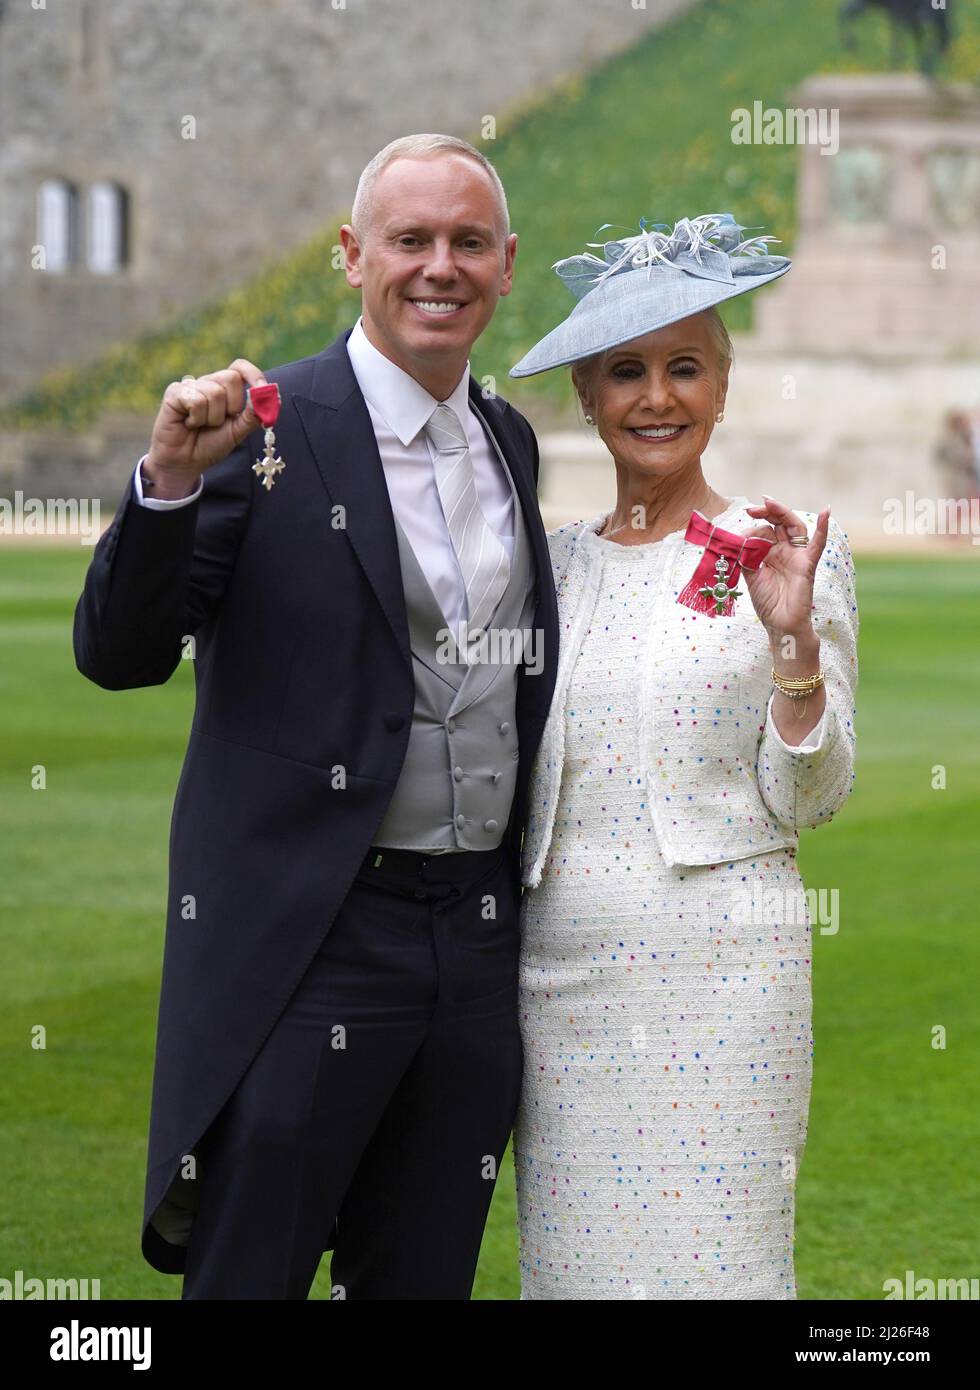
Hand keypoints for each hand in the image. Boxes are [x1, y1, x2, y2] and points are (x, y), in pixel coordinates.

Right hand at [144, 359, 267, 491]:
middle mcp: (208, 383)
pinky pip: (196, 400)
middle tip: (219, 422)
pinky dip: (197, 418)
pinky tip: (189, 424)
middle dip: (232, 406)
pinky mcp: (174, 392)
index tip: (263, 389)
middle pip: (231, 378)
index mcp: (224, 389)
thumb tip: (268, 397)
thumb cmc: (210, 445)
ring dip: (212, 418)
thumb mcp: (238, 432)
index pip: (240, 368)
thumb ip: (253, 415)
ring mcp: (191, 386)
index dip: (252, 374)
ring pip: (215, 392)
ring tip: (201, 426)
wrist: (186, 462)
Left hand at [741, 496, 829, 641]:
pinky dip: (823, 528)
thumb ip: (747, 555)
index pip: (763, 530)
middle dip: (765, 512)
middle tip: (751, 508)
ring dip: (782, 512)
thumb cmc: (768, 603)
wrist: (781, 625)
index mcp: (771, 553)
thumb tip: (741, 536)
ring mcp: (797, 556)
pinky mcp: (807, 564)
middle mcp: (785, 551)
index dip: (751, 527)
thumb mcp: (751, 575)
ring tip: (768, 502)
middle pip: (779, 522)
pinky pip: (818, 544)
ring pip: (794, 526)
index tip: (738, 527)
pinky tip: (826, 511)